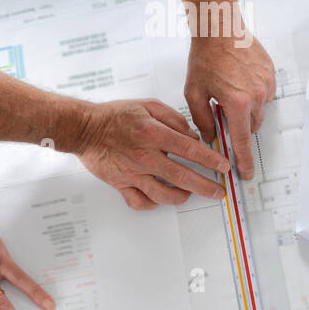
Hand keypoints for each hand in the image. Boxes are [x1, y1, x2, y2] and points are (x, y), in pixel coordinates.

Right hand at [75, 97, 229, 208]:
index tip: (223, 166)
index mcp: (153, 134)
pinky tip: (161, 199)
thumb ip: (173, 119)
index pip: (190, 150)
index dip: (211, 160)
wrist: (84, 129)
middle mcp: (145, 156)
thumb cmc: (114, 116)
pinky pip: (140, 201)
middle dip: (206, 186)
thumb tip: (192, 135)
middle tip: (218, 191)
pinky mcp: (121, 184)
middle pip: (182, 176)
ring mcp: (133, 173)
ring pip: (163, 194)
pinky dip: (153, 203)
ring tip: (191, 195)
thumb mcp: (148, 106)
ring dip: (182, 197)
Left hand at [184, 33, 275, 178]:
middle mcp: (256, 95)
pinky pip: (264, 93)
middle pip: (250, 126)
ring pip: (258, 109)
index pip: (241, 140)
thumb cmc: (205, 56)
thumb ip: (202, 119)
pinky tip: (239, 78)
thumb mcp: (194, 92)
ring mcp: (266, 83)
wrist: (220, 27)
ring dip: (246, 107)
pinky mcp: (270, 73)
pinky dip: (253, 92)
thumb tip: (210, 136)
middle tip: (222, 108)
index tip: (246, 173)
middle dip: (238, 123)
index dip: (243, 160)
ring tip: (229, 87)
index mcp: (236, 103)